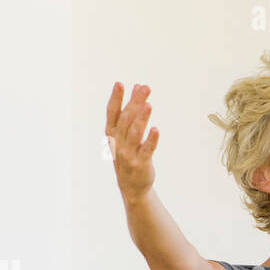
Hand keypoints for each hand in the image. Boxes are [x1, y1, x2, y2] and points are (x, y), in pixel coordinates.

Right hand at [106, 82, 158, 200]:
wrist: (131, 186)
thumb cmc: (128, 154)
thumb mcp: (126, 134)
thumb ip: (131, 111)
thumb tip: (138, 87)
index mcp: (112, 134)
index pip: (112, 113)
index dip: (115, 99)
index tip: (120, 84)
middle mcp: (118, 143)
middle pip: (126, 120)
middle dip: (135, 103)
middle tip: (145, 88)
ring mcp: (128, 154)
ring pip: (134, 133)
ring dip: (141, 119)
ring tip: (148, 105)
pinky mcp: (140, 164)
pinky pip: (146, 150)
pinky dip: (151, 140)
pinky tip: (156, 129)